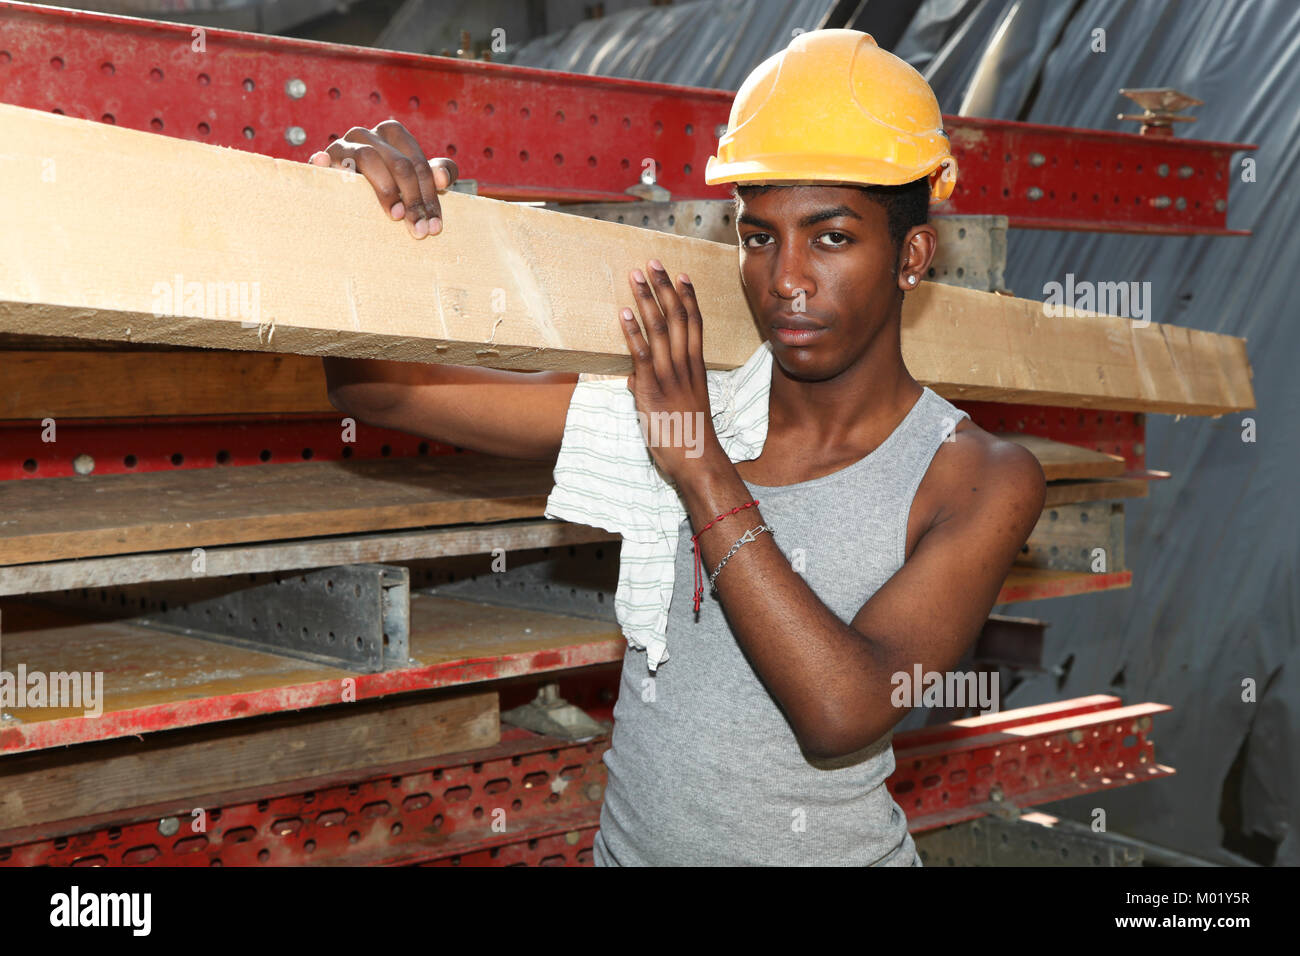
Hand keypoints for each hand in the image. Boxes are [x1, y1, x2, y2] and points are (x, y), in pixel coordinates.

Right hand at [309, 120, 457, 239]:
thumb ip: (435, 176)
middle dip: (413, 200)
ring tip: (395, 216)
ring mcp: (343, 145)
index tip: (435, 226)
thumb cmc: (387, 186)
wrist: (345, 192)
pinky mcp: (322, 160)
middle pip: (399, 164)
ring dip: (386, 190)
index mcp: (393, 134)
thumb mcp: (415, 181)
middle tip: (418, 230)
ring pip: (369, 158)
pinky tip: (325, 166)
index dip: (430, 196)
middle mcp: (368, 135)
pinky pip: (323, 159)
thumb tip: (443, 178)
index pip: (419, 164)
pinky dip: (325, 163)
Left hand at [619, 260, 723, 483]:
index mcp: (696, 367)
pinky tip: (625, 313)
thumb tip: (635, 377)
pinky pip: (643, 355)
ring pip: (660, 329)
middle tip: (653, 262)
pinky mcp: (653, 389)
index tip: (681, 274)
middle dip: (664, 287)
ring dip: (647, 300)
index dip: (687, 296)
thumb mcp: (680, 405)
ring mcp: (670, 376)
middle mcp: (686, 366)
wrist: (697, 460)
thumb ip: (658, 386)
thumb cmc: (689, 436)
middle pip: (677, 317)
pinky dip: (633, 333)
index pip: (694, 323)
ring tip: (636, 276)